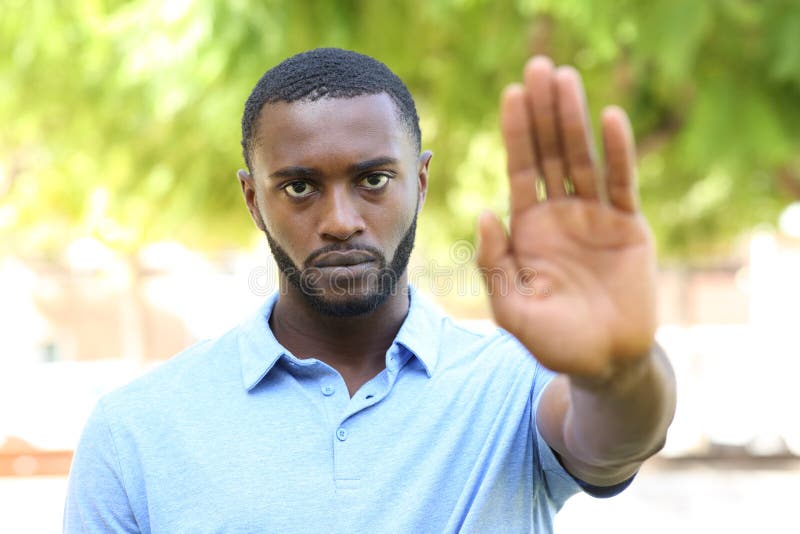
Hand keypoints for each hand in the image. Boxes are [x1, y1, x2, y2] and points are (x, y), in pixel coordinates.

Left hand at [477, 56, 656, 380]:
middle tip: (538, 67)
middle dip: (543, 112)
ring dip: (574, 119)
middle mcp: (559, 214)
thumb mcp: (512, 309)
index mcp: (528, 229)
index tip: (510, 94)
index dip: (516, 133)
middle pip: (548, 153)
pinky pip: (622, 184)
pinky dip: (618, 153)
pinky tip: (610, 119)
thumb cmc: (554, 341)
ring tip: (566, 78)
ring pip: (583, 159)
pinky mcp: (628, 227)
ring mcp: (595, 217)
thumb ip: (495, 264)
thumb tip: (486, 212)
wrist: (604, 363)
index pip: (520, 170)